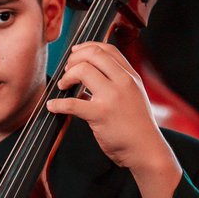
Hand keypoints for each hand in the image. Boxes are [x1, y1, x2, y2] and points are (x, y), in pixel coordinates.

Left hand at [45, 42, 181, 197]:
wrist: (146, 149)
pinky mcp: (100, 115)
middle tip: (67, 71)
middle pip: (93, 54)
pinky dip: (57, 104)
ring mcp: (112, 97)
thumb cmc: (136, 124)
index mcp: (130, 76)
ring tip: (63, 86)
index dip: (86, 47)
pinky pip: (72, 103)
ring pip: (82, 70)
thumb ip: (116, 82)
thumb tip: (88, 75)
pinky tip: (53, 106)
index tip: (75, 54)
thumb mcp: (133, 95)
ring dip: (66, 77)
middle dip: (74, 59)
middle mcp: (122, 82)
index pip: (107, 49)